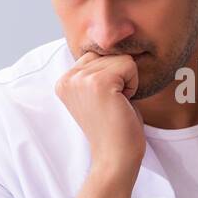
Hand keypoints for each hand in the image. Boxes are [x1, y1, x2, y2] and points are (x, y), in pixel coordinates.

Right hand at [54, 52, 145, 173]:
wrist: (115, 157)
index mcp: (64, 80)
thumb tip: (113, 40)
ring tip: (117, 105)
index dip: (112, 76)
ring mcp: (81, 79)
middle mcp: (68, 78)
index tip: (106, 102)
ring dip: (127, 82)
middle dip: (120, 78)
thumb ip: (99, 71)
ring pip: (121, 58)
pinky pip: (130, 65)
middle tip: (113, 105)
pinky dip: (133, 84)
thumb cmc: (115, 128)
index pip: (97, 55)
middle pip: (109, 54)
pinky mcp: (99, 83)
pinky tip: (123, 104)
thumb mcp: (99, 94)